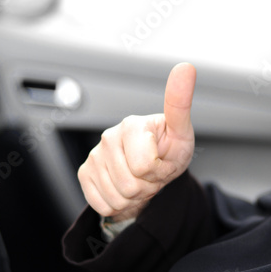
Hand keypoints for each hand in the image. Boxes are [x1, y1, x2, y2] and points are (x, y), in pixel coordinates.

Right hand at [78, 62, 195, 220]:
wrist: (152, 170)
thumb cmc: (168, 149)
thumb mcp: (181, 132)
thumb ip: (180, 103)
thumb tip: (186, 66)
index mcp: (132, 124)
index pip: (145, 167)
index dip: (160, 172)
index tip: (163, 161)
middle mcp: (108, 137)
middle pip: (131, 186)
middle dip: (147, 187)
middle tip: (151, 174)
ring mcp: (94, 156)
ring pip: (117, 198)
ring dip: (134, 197)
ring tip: (139, 179)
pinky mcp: (84, 173)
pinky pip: (103, 205)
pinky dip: (118, 204)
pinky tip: (123, 187)